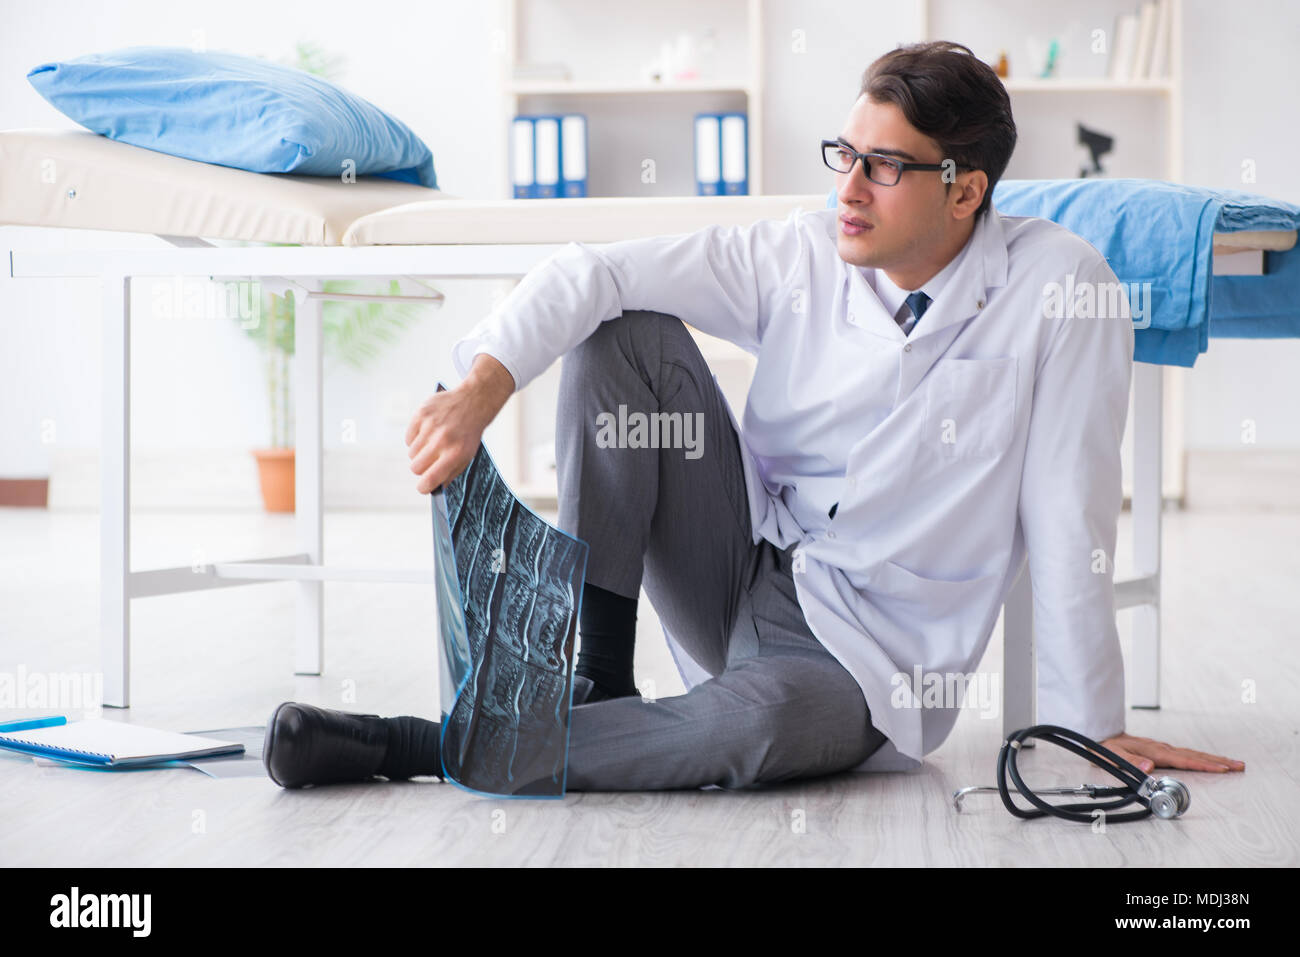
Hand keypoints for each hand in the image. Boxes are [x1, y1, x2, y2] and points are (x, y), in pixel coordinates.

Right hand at [405, 354, 514, 494]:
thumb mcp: (467, 456)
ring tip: (433, 442)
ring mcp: (430, 426)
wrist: (473, 403)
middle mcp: (442, 440)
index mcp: (455, 454)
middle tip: (430, 461)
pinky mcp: (421, 414)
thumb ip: (450, 473)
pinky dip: (415, 438)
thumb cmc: (468, 434)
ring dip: (420, 452)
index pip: (429, 480)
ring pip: (411, 453)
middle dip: (421, 468)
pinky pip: (408, 438)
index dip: (423, 487)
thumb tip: (432, 488)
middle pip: (415, 468)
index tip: (424, 487)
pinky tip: (428, 432)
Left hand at [1098, 733, 1244, 774]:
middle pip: (1194, 755)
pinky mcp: (1160, 749)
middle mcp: (1161, 748)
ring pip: (1192, 753)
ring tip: (1232, 763)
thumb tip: (1150, 767)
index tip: (1221, 769)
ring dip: (1213, 758)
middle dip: (1218, 761)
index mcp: (1153, 751)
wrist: (1098, 733)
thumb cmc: (1105, 746)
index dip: (1203, 764)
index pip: (1183, 760)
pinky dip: (1200, 757)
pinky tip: (1207, 760)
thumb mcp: (1113, 756)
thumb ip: (1131, 762)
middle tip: (1239, 765)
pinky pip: (1185, 754)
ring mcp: (1161, 747)